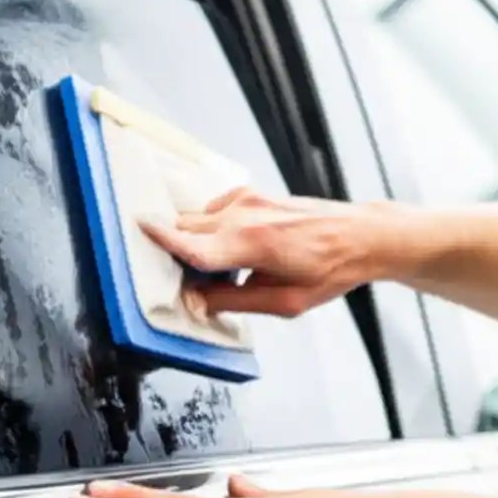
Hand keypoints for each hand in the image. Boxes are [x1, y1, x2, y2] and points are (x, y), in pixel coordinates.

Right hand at [139, 188, 401, 317]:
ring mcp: (245, 199)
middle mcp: (243, 214)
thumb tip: (195, 300)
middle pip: (185, 230)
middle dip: (178, 253)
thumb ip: (233, 302)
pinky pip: (211, 213)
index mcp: (252, 244)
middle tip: (190, 281)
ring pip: (195, 219)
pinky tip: (235, 251)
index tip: (136, 230)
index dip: (161, 240)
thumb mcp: (284, 303)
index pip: (193, 244)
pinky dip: (211, 231)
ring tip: (223, 269)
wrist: (361, 235)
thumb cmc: (329, 269)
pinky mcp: (248, 194)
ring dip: (195, 242)